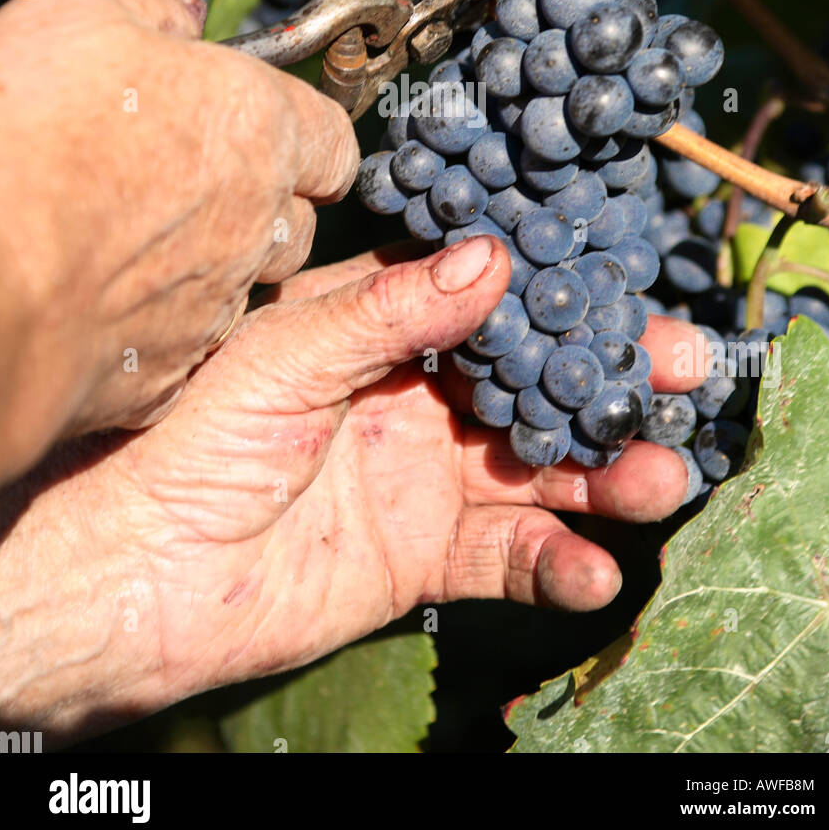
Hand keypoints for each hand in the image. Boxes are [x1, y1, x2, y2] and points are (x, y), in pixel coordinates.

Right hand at [0, 0, 357, 482]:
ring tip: (134, 240)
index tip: (265, 129)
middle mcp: (257, 222)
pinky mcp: (165, 373)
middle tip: (185, 179)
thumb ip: (147, 12)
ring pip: (242, 285)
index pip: (334, 140)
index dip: (303, 134)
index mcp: (257, 126)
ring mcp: (215, 305)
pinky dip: (154, 323)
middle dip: (261, 203)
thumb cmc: (25, 134)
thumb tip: (181, 10)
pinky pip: (179, 345)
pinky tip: (97, 298)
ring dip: (210, 263)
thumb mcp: (75, 22)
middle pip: (295, 219)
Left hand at [0, 236, 708, 742]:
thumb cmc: (191, 439)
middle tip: (683, 376)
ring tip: (659, 480)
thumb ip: (390, 310)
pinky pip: (508, 554)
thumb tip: (490, 259)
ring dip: (604, 473)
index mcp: (384, 325)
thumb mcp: (289, 354)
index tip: (633, 294)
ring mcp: (428, 472)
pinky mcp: (427, 551)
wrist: (145, 568)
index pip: (493, 298)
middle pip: (536, 380)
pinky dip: (556, 563)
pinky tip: (590, 570)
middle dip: (610, 379)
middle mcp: (418, 393)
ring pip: (539, 467)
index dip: (565, 295)